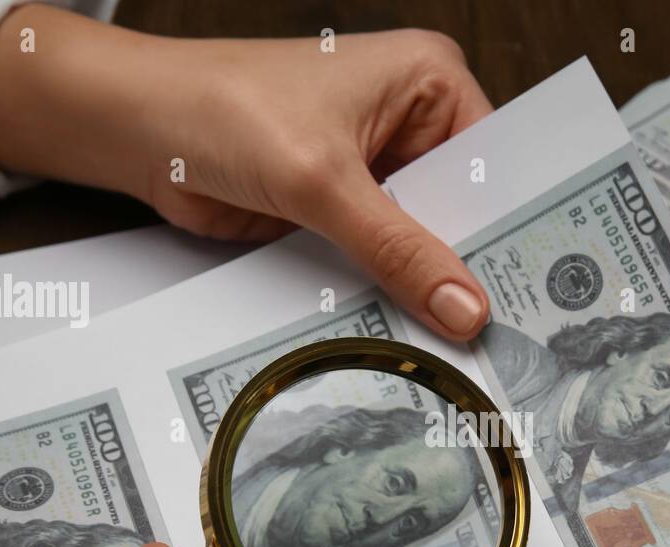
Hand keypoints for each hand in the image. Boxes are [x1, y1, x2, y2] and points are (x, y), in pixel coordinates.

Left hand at [0, 7, 493, 340]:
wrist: (136, 129)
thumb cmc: (222, 108)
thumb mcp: (324, 181)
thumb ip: (398, 250)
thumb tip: (463, 306)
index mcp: (428, 81)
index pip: (492, 165)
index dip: (508, 228)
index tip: (533, 291)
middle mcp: (409, 121)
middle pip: (460, 208)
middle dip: (466, 266)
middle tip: (500, 331)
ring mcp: (375, 170)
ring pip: (420, 242)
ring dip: (425, 285)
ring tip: (463, 341)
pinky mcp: (341, 210)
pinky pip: (380, 261)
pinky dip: (386, 292)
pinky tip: (409, 329)